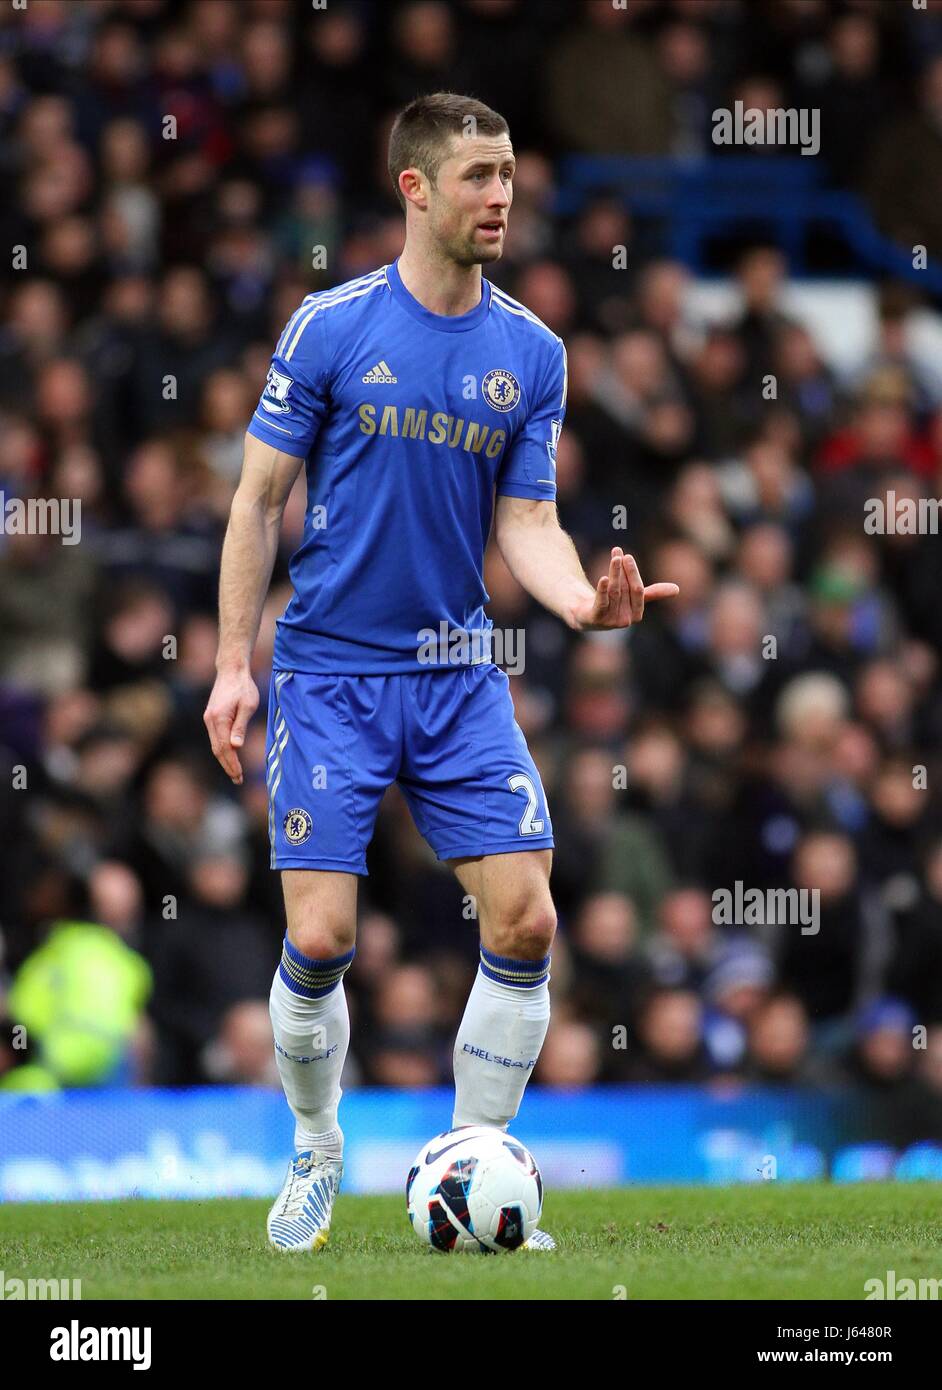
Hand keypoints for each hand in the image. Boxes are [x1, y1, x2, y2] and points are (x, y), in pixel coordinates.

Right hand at [203, 665, 258, 784]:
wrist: (231, 670)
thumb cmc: (243, 687)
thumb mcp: (248, 705)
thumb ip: (241, 726)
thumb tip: (236, 747)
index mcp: (219, 719)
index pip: (224, 748)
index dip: (231, 764)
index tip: (239, 776)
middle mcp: (210, 721)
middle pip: (217, 750)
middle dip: (227, 766)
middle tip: (238, 780)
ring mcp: (209, 719)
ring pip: (215, 745)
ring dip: (225, 760)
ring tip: (235, 773)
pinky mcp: (211, 717)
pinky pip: (216, 738)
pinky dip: (222, 750)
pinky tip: (230, 756)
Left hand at [572, 547, 679, 630]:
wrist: (587, 616)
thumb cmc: (613, 603)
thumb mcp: (632, 597)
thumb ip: (653, 593)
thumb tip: (677, 589)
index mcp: (636, 614)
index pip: (638, 591)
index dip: (633, 574)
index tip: (628, 556)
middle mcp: (625, 620)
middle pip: (626, 590)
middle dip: (624, 570)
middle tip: (621, 554)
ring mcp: (610, 621)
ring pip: (614, 592)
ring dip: (614, 573)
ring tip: (614, 557)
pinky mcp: (595, 619)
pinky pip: (601, 602)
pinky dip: (603, 589)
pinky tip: (603, 578)